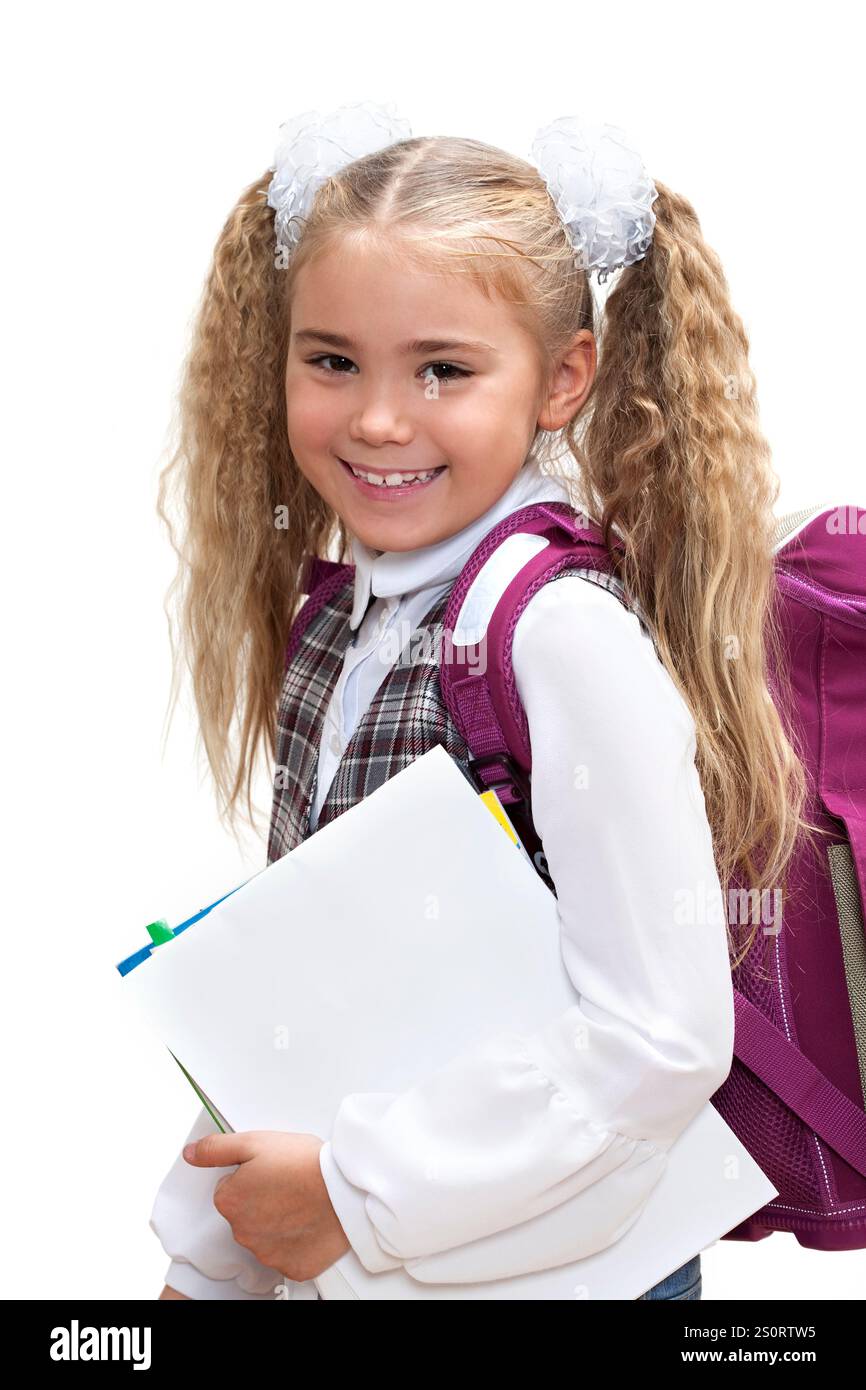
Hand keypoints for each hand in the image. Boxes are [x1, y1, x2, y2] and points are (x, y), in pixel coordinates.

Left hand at [183, 1131, 350, 1282]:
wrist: (344, 1190)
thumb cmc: (305, 1164)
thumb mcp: (255, 1142)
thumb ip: (216, 1148)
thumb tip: (191, 1153)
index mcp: (230, 1201)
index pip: (229, 1189)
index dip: (250, 1176)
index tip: (270, 1171)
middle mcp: (243, 1232)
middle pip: (245, 1214)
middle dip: (262, 1200)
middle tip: (288, 1184)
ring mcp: (267, 1252)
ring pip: (265, 1235)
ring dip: (278, 1222)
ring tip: (302, 1201)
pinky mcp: (291, 1267)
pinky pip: (287, 1255)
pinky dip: (296, 1242)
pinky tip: (309, 1222)